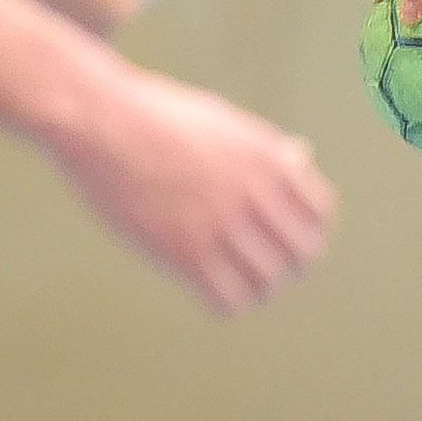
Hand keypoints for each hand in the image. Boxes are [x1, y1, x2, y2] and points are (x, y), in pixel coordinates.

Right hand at [48, 63, 336, 315]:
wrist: (102, 123)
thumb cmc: (159, 117)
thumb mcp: (224, 122)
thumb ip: (264, 145)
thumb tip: (302, 155)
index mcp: (268, 158)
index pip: (319, 212)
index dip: (311, 230)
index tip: (295, 240)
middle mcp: (253, 192)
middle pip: (302, 252)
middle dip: (294, 266)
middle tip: (275, 271)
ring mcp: (220, 224)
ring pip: (269, 281)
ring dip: (262, 289)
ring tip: (246, 287)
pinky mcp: (184, 252)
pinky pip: (229, 298)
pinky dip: (229, 304)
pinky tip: (216, 294)